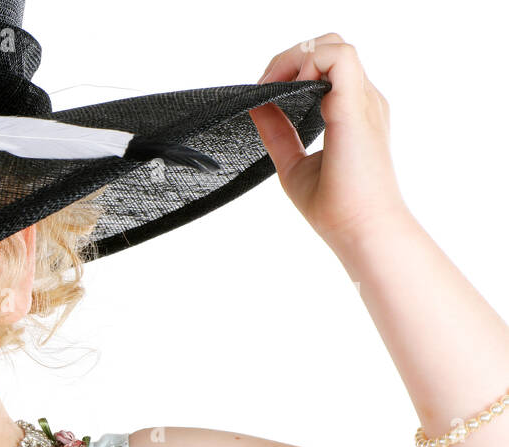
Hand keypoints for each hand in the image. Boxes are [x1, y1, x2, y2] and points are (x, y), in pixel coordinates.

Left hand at [249, 32, 410, 245]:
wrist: (361, 230)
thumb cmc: (335, 207)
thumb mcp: (292, 162)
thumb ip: (277, 131)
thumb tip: (256, 104)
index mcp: (351, 111)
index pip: (325, 66)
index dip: (290, 70)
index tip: (263, 95)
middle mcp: (362, 99)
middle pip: (329, 46)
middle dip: (291, 57)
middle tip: (265, 86)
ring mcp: (362, 100)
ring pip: (333, 45)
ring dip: (295, 57)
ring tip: (273, 87)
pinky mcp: (355, 106)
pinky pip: (338, 57)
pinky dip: (307, 63)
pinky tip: (287, 90)